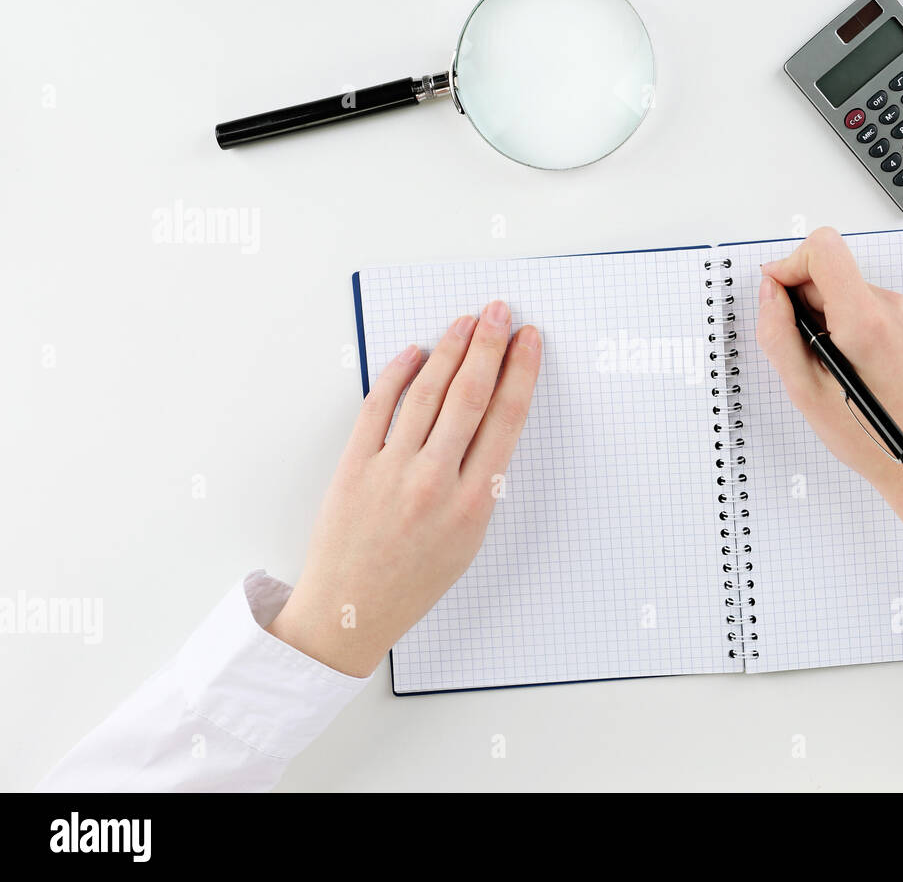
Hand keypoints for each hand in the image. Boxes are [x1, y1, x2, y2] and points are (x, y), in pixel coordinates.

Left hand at [268, 300, 541, 676]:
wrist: (350, 612)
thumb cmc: (413, 582)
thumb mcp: (468, 541)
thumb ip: (482, 483)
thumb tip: (489, 420)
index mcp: (474, 503)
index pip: (506, 419)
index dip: (521, 371)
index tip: (530, 340)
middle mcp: (435, 481)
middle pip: (470, 395)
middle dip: (489, 345)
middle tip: (499, 312)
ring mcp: (391, 471)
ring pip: (427, 392)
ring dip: (449, 349)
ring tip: (464, 322)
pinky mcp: (354, 466)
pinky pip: (378, 406)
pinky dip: (397, 374)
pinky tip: (413, 353)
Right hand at [756, 227, 902, 535]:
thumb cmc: (872, 438)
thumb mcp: (805, 391)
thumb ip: (779, 333)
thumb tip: (769, 291)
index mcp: (865, 320)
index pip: (823, 248)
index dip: (789, 265)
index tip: (776, 297)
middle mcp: (890, 307)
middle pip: (830, 271)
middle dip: (803, 301)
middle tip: (802, 352)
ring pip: (844, 290)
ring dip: (824, 318)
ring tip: (828, 368)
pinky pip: (863, 306)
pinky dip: (844, 326)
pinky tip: (848, 368)